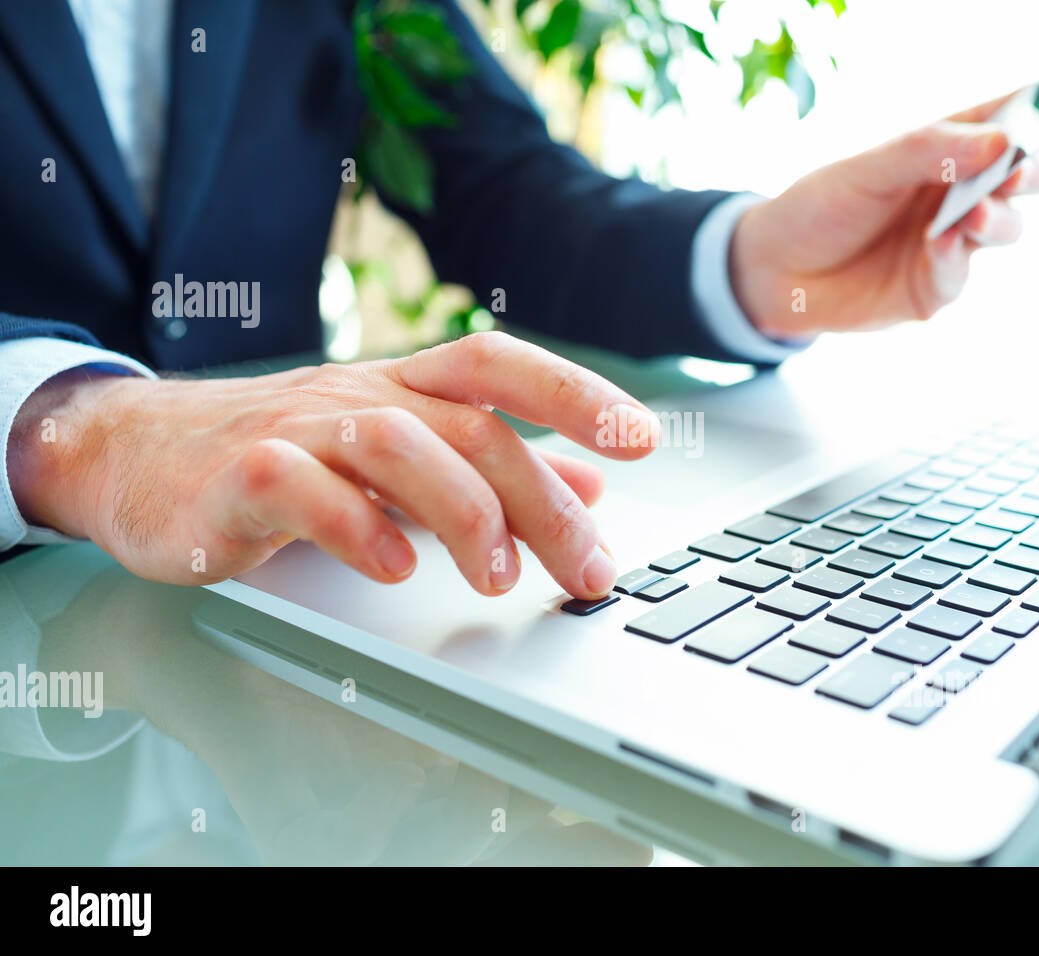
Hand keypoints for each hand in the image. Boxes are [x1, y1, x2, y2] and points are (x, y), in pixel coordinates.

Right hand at [8, 332, 660, 597]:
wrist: (138, 455)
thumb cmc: (282, 455)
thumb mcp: (398, 455)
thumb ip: (490, 470)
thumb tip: (589, 485)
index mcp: (402, 388)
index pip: (499, 365)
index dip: (574, 392)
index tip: (642, 438)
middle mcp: (360, 396)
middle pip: (471, 427)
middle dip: (544, 501)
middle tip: (590, 570)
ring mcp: (297, 428)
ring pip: (396, 443)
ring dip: (463, 514)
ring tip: (498, 578)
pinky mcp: (238, 475)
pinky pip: (302, 488)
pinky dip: (357, 528)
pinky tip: (393, 571)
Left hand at [729, 87, 1038, 337]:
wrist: (775, 270)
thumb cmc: (822, 205)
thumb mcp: (870, 168)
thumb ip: (931, 151)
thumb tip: (1002, 141)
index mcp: (950, 147)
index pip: (1012, 120)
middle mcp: (961, 191)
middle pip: (1027, 176)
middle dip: (1032, 169)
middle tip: (1019, 167)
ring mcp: (953, 241)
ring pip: (1007, 226)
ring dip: (999, 217)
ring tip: (975, 210)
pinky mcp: (934, 286)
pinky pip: (960, 272)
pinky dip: (954, 257)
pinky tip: (939, 244)